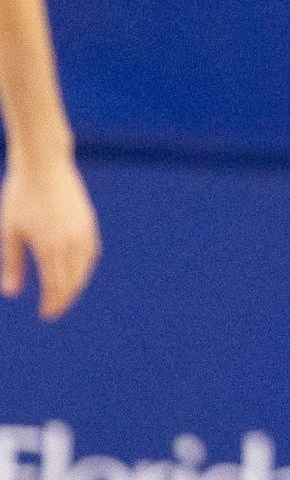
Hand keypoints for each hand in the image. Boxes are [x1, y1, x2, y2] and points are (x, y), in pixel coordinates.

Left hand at [1, 147, 98, 319]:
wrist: (44, 164)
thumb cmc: (20, 196)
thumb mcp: (8, 231)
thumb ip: (11, 263)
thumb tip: (12, 292)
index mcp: (49, 246)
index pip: (55, 285)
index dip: (52, 302)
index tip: (46, 315)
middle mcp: (70, 240)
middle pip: (73, 279)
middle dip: (65, 298)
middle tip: (54, 309)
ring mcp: (82, 228)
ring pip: (85, 265)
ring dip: (77, 283)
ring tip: (65, 293)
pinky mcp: (88, 219)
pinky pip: (91, 249)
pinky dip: (86, 265)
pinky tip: (78, 268)